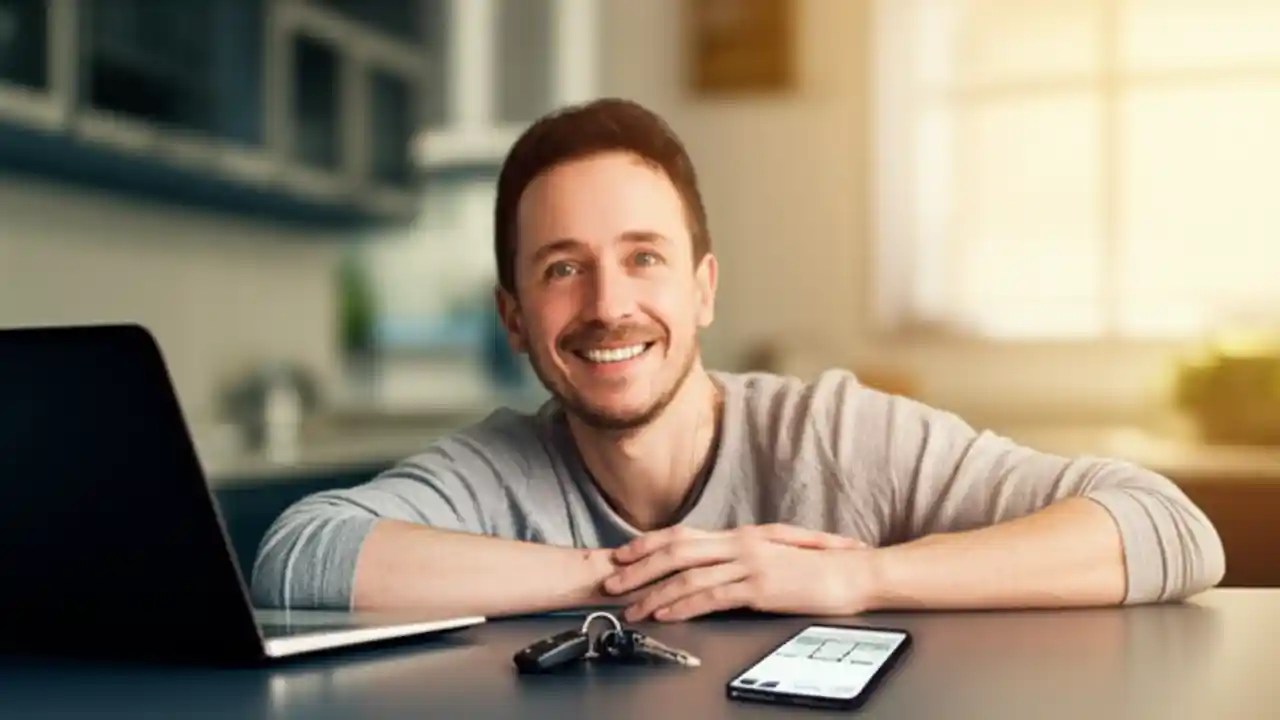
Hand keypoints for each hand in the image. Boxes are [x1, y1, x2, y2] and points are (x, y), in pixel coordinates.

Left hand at [603, 524, 873, 621]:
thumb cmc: (819, 568)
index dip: (649, 544)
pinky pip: (713, 596)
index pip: (683, 535)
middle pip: (676, 552)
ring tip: (632, 608)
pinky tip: (667, 615)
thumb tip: (717, 568)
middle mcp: (739, 544)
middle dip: (639, 569)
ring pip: (688, 576)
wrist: (854, 573)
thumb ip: (744, 558)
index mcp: (741, 536)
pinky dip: (684, 606)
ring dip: (654, 593)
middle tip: (612, 582)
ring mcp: (749, 564)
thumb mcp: (776, 555)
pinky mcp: (760, 588)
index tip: (623, 555)